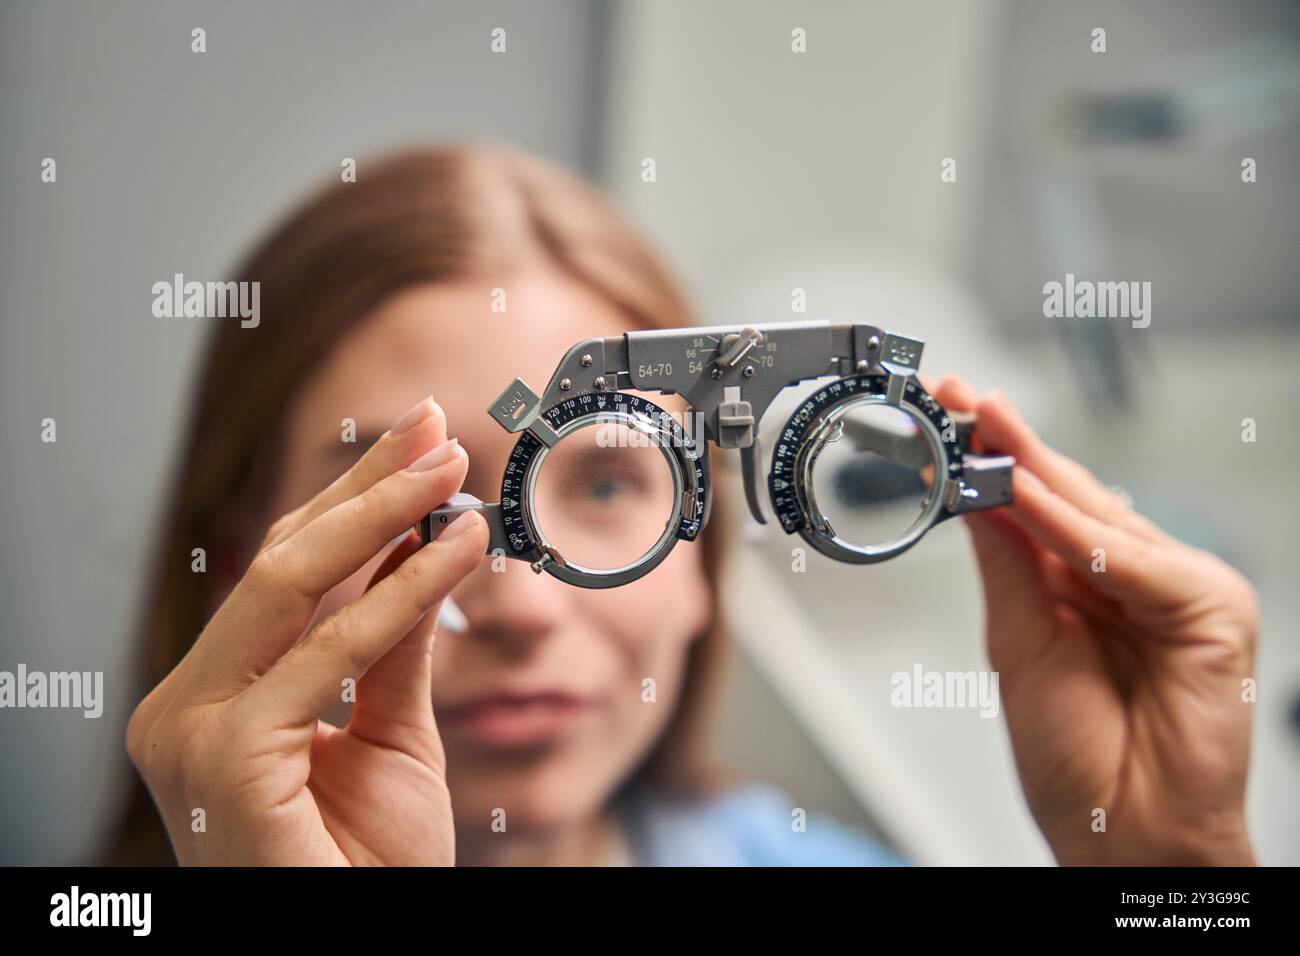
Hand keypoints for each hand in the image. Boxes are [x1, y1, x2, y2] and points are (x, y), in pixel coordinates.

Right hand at [126, 397, 486, 864]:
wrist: (364, 946)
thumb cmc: (369, 864)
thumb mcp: (391, 734)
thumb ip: (393, 644)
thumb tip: (417, 543)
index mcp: (212, 700)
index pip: (282, 577)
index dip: (350, 503)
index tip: (415, 446)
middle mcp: (184, 708)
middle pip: (279, 563)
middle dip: (364, 486)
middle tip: (434, 426)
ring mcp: (192, 733)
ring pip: (293, 588)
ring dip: (384, 516)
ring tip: (454, 471)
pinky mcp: (225, 759)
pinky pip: (329, 654)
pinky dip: (399, 593)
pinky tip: (455, 546)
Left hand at [931, 376, 1258, 865]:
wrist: (1122, 829)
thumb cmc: (1075, 756)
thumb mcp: (1017, 643)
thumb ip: (1007, 565)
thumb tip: (974, 496)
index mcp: (1083, 588)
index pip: (1034, 508)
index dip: (990, 461)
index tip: (947, 415)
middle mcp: (1129, 580)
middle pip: (1065, 496)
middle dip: (1006, 445)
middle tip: (958, 396)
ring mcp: (1174, 588)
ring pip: (1097, 515)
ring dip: (1032, 467)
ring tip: (979, 420)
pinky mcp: (1212, 606)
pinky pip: (1128, 557)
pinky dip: (1073, 526)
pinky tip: (1025, 492)